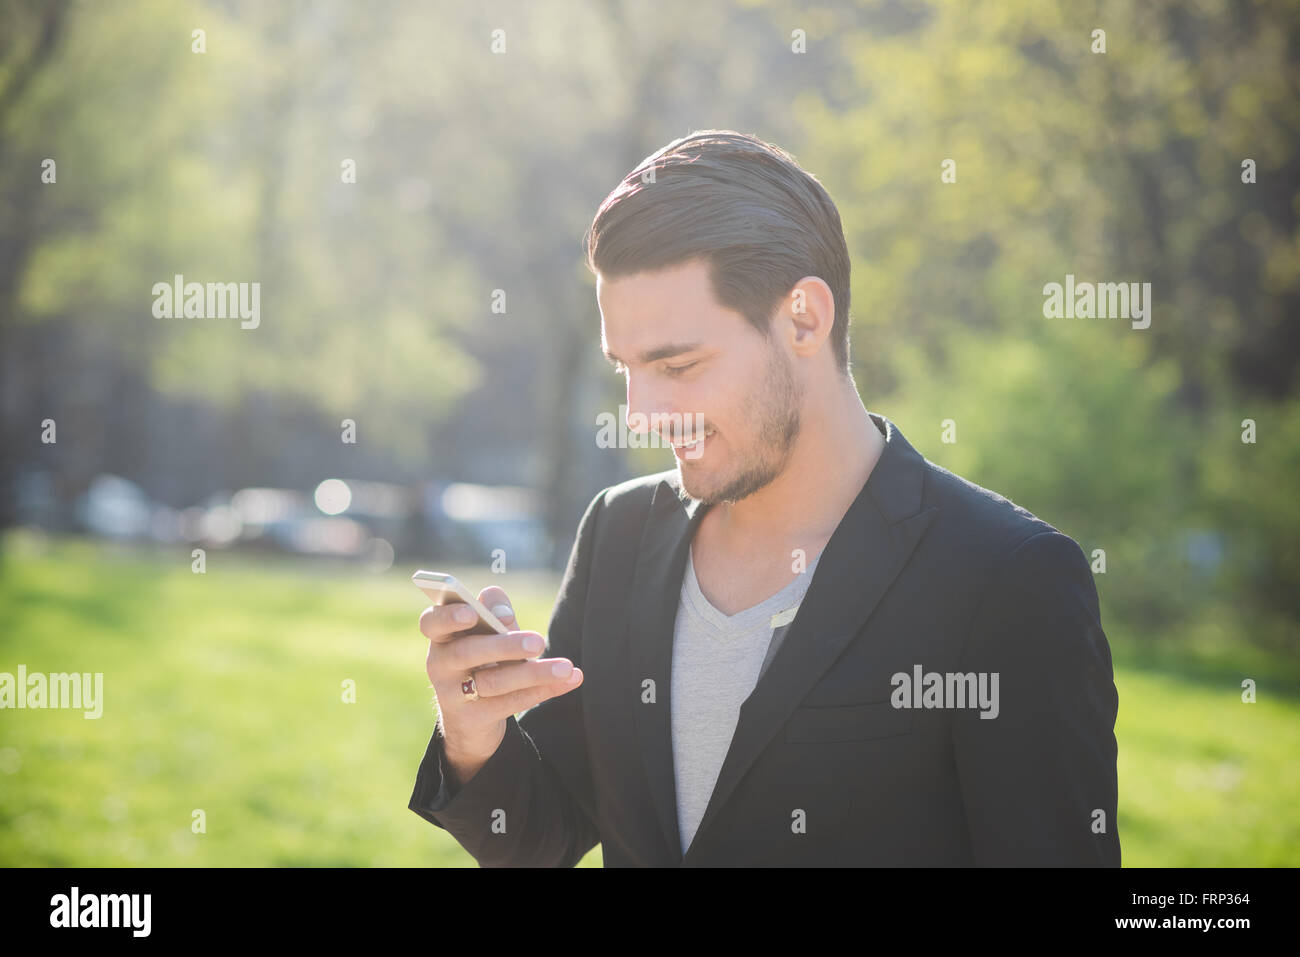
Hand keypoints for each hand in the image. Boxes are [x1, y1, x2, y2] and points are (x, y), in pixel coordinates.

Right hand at [419, 585, 583, 779]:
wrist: (470, 718)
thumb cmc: (483, 660)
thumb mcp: (488, 635)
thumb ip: (495, 614)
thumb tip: (501, 609)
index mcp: (442, 637)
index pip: (432, 623)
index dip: (448, 616)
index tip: (472, 613)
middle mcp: (440, 664)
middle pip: (467, 652)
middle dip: (505, 646)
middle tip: (538, 642)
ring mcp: (452, 695)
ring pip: (493, 682)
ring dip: (533, 673)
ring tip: (565, 667)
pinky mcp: (472, 719)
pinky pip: (509, 703)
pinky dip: (542, 690)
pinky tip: (570, 679)